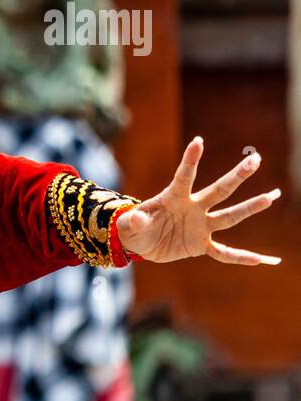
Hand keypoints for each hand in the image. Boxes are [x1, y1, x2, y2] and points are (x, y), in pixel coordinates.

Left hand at [117, 137, 281, 265]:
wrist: (141, 244)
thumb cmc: (134, 228)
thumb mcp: (129, 225)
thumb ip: (134, 221)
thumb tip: (136, 218)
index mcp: (173, 198)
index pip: (184, 177)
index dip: (190, 160)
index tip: (198, 141)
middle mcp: (192, 208)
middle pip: (219, 190)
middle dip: (237, 176)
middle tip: (255, 159)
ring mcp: (200, 226)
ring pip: (229, 216)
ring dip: (250, 208)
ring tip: (271, 197)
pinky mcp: (201, 244)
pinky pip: (223, 252)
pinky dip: (240, 257)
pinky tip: (261, 260)